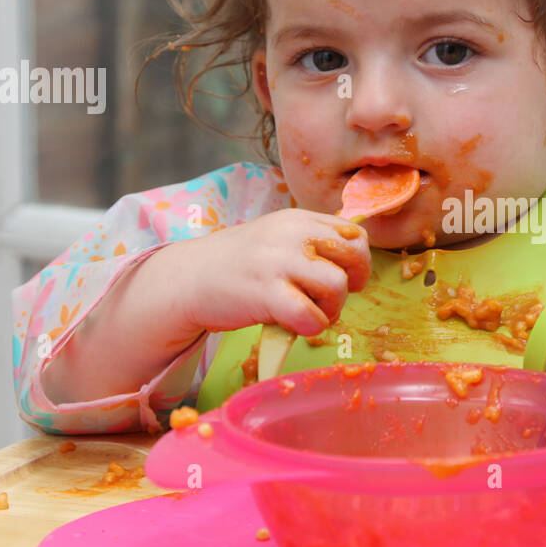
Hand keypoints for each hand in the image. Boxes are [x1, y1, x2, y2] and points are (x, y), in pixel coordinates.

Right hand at [166, 208, 371, 338]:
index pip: (355, 234)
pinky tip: (294, 325)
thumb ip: (312, 242)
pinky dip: (310, 327)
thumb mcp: (277, 238)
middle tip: (328, 299)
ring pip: (337, 286)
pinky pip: (311, 316)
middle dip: (351, 285)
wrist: (188, 279)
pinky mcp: (266, 292)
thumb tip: (353, 262)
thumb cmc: (239, 264)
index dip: (357, 262)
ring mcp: (278, 262)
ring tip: (309, 312)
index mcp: (299, 219)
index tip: (342, 277)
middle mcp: (292, 234)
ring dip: (330, 309)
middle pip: (355, 257)